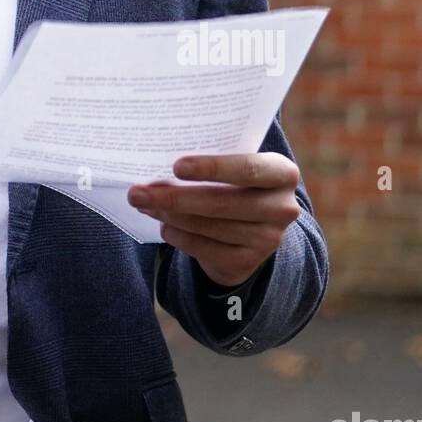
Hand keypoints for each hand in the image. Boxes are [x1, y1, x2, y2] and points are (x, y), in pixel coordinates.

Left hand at [126, 153, 301, 286]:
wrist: (255, 228)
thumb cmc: (236, 183)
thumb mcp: (237, 167)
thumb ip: (213, 159)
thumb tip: (159, 160)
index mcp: (282, 174)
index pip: (248, 169)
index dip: (213, 168)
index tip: (176, 166)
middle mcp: (282, 208)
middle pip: (222, 202)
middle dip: (175, 197)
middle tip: (138, 191)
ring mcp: (268, 239)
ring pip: (210, 227)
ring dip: (171, 215)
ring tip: (143, 203)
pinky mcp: (248, 262)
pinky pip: (205, 249)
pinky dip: (179, 236)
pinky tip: (163, 225)